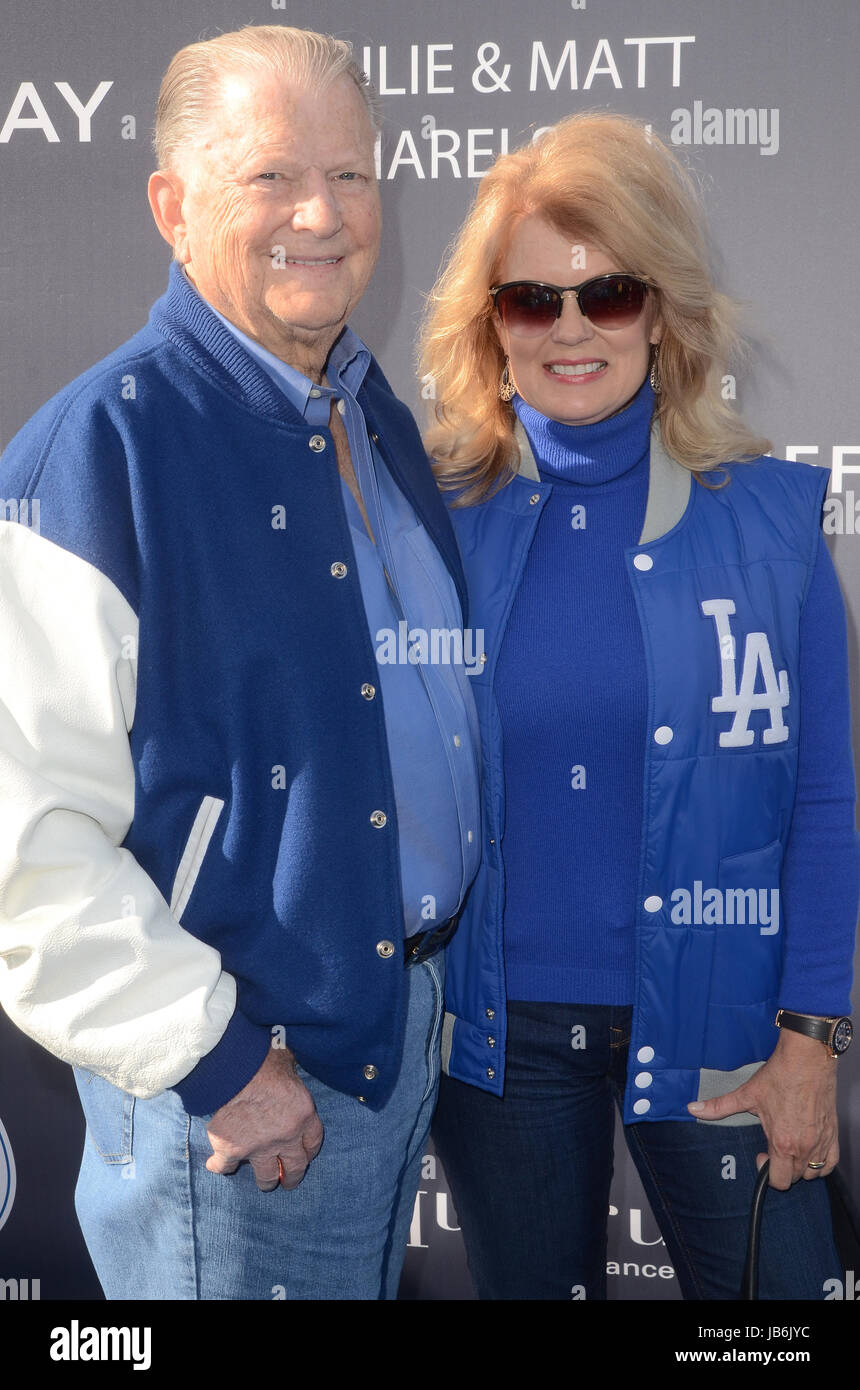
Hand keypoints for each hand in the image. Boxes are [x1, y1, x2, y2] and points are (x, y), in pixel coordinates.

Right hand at [205, 1043, 323, 1191]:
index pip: (313, 1141)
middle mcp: (286, 1137)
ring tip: (265, 1183)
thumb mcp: (288, 1062)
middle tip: (289, 1181)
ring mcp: (259, 1148)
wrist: (233, 1069)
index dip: (309, 1149)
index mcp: (304, 1115)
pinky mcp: (231, 1151)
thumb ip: (291, 1072)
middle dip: (293, 1177)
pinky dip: (220, 1166)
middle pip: (295, 1167)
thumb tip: (288, 1066)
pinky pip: (225, 1167)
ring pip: (267, 1176)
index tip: (306, 1153)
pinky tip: (216, 1165)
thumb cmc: (263, 1058)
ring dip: (266, 1181)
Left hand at [687, 1028, 837, 1188]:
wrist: (806, 1059)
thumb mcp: (746, 1093)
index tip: (761, 1155)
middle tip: (773, 1148)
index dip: (766, 1172)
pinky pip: (830, 1163)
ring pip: (813, 1172)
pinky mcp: (833, 1133)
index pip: (779, 1181)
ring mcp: (821, 1141)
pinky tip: (809, 1151)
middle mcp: (804, 1147)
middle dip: (781, 1168)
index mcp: (782, 1142)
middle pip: (794, 1178)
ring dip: (800, 1166)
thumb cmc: (779, 1075)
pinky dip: (821, 1163)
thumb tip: (693, 1108)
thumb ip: (719, 1107)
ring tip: (790, 1148)